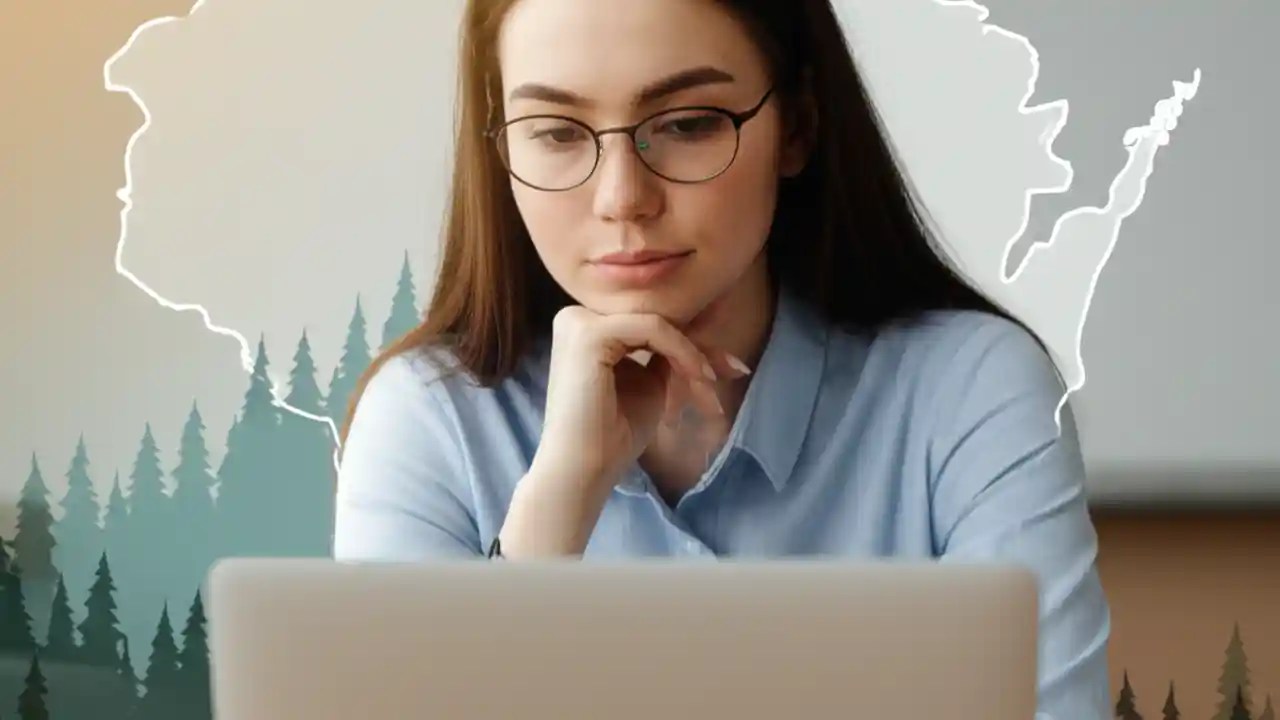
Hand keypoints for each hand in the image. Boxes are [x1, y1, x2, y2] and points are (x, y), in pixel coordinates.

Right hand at [532, 305, 747, 496]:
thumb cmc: (614, 436)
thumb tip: (709, 342)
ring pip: (658, 324)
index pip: (649, 326)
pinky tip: (700, 378)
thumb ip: (667, 356)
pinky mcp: (588, 334)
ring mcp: (578, 323)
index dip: (692, 344)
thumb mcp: (651, 384)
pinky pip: (653, 329)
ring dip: (693, 356)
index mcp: (586, 329)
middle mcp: (576, 317)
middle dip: (700, 349)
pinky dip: (683, 352)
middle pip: (655, 322)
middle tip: (735, 372)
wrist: (584, 470)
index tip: (731, 368)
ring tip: (711, 392)